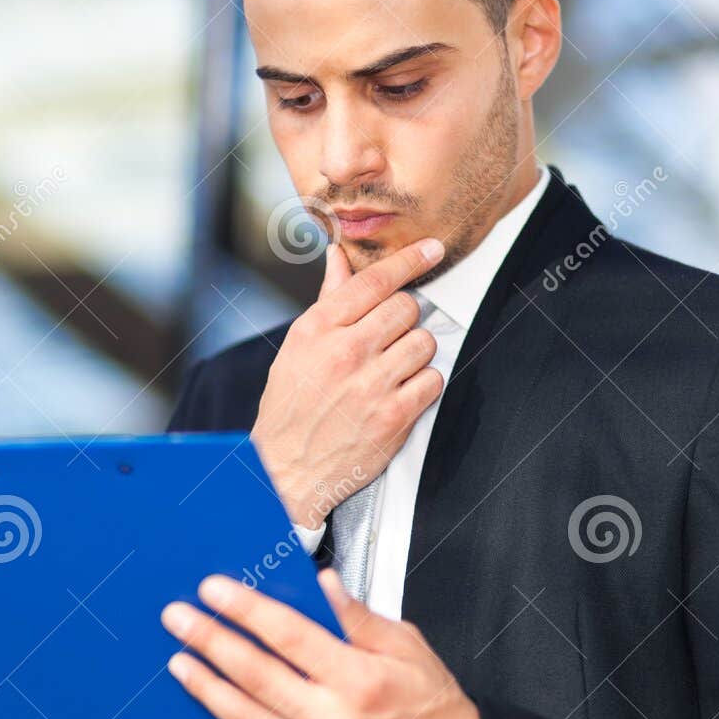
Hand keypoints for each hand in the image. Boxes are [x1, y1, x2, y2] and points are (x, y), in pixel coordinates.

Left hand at [161, 568, 481, 718]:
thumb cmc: (435, 710)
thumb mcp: (407, 646)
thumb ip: (357, 616)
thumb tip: (322, 584)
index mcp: (360, 681)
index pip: (289, 636)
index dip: (247, 611)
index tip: (215, 591)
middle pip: (257, 675)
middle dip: (211, 642)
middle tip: (179, 619)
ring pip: (248, 717)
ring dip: (208, 686)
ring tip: (181, 661)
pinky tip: (213, 701)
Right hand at [251, 237, 447, 528]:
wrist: (286, 469)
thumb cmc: (290, 407)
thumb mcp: (298, 346)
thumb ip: (328, 300)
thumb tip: (339, 256)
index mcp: (317, 329)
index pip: (374, 280)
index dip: (409, 259)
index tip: (431, 248)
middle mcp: (345, 352)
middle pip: (406, 307)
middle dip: (405, 318)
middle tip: (389, 337)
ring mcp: (371, 385)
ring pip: (423, 342)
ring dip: (415, 352)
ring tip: (393, 368)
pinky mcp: (394, 416)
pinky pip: (433, 380)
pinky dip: (423, 384)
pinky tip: (401, 392)